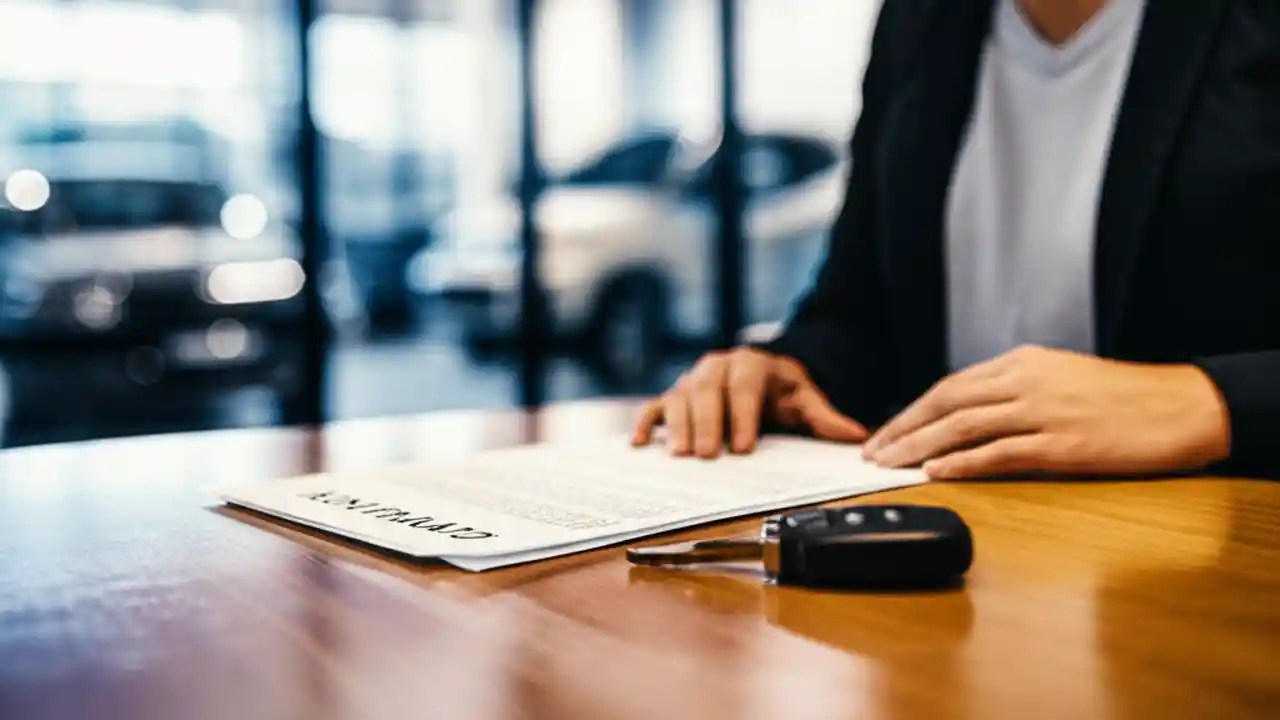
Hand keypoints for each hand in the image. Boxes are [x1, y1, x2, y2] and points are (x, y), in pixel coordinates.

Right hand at [632, 347, 867, 457]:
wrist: (759, 374)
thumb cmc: (782, 391)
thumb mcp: (806, 400)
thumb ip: (826, 419)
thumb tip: (856, 436)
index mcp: (750, 365)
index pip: (745, 388)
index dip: (742, 416)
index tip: (742, 447)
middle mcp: (716, 367)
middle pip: (707, 392)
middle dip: (706, 423)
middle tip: (706, 455)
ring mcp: (691, 381)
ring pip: (679, 398)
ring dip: (677, 425)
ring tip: (679, 454)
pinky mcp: (674, 395)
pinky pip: (655, 407)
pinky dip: (645, 423)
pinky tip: (638, 443)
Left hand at [862, 345, 1230, 479]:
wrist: (1180, 406)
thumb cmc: (1121, 398)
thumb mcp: (1059, 379)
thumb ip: (1014, 392)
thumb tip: (969, 416)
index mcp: (1022, 363)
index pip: (950, 386)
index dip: (912, 411)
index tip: (885, 431)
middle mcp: (1025, 381)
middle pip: (946, 403)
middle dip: (902, 428)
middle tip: (871, 452)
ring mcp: (1042, 411)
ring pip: (963, 426)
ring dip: (919, 446)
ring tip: (888, 464)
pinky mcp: (1062, 443)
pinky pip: (1000, 452)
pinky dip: (963, 462)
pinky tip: (936, 471)